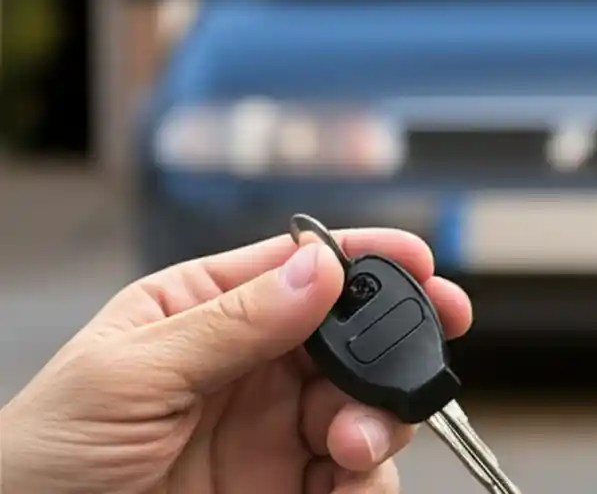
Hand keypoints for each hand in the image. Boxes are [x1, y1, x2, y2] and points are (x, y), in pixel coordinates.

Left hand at [0, 229, 471, 492]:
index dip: (365, 260)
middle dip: (392, 346)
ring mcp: (273, 434)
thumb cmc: (40, 462)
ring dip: (378, 422)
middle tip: (422, 356)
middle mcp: (250, 368)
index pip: (299, 268)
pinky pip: (356, 478)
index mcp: (203, 312)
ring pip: (365, 408)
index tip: (419, 263)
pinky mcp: (288, 491)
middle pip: (351, 340)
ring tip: (351, 447)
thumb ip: (231, 322)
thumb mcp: (127, 376)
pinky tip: (344, 484)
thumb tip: (320, 268)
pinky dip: (367, 481)